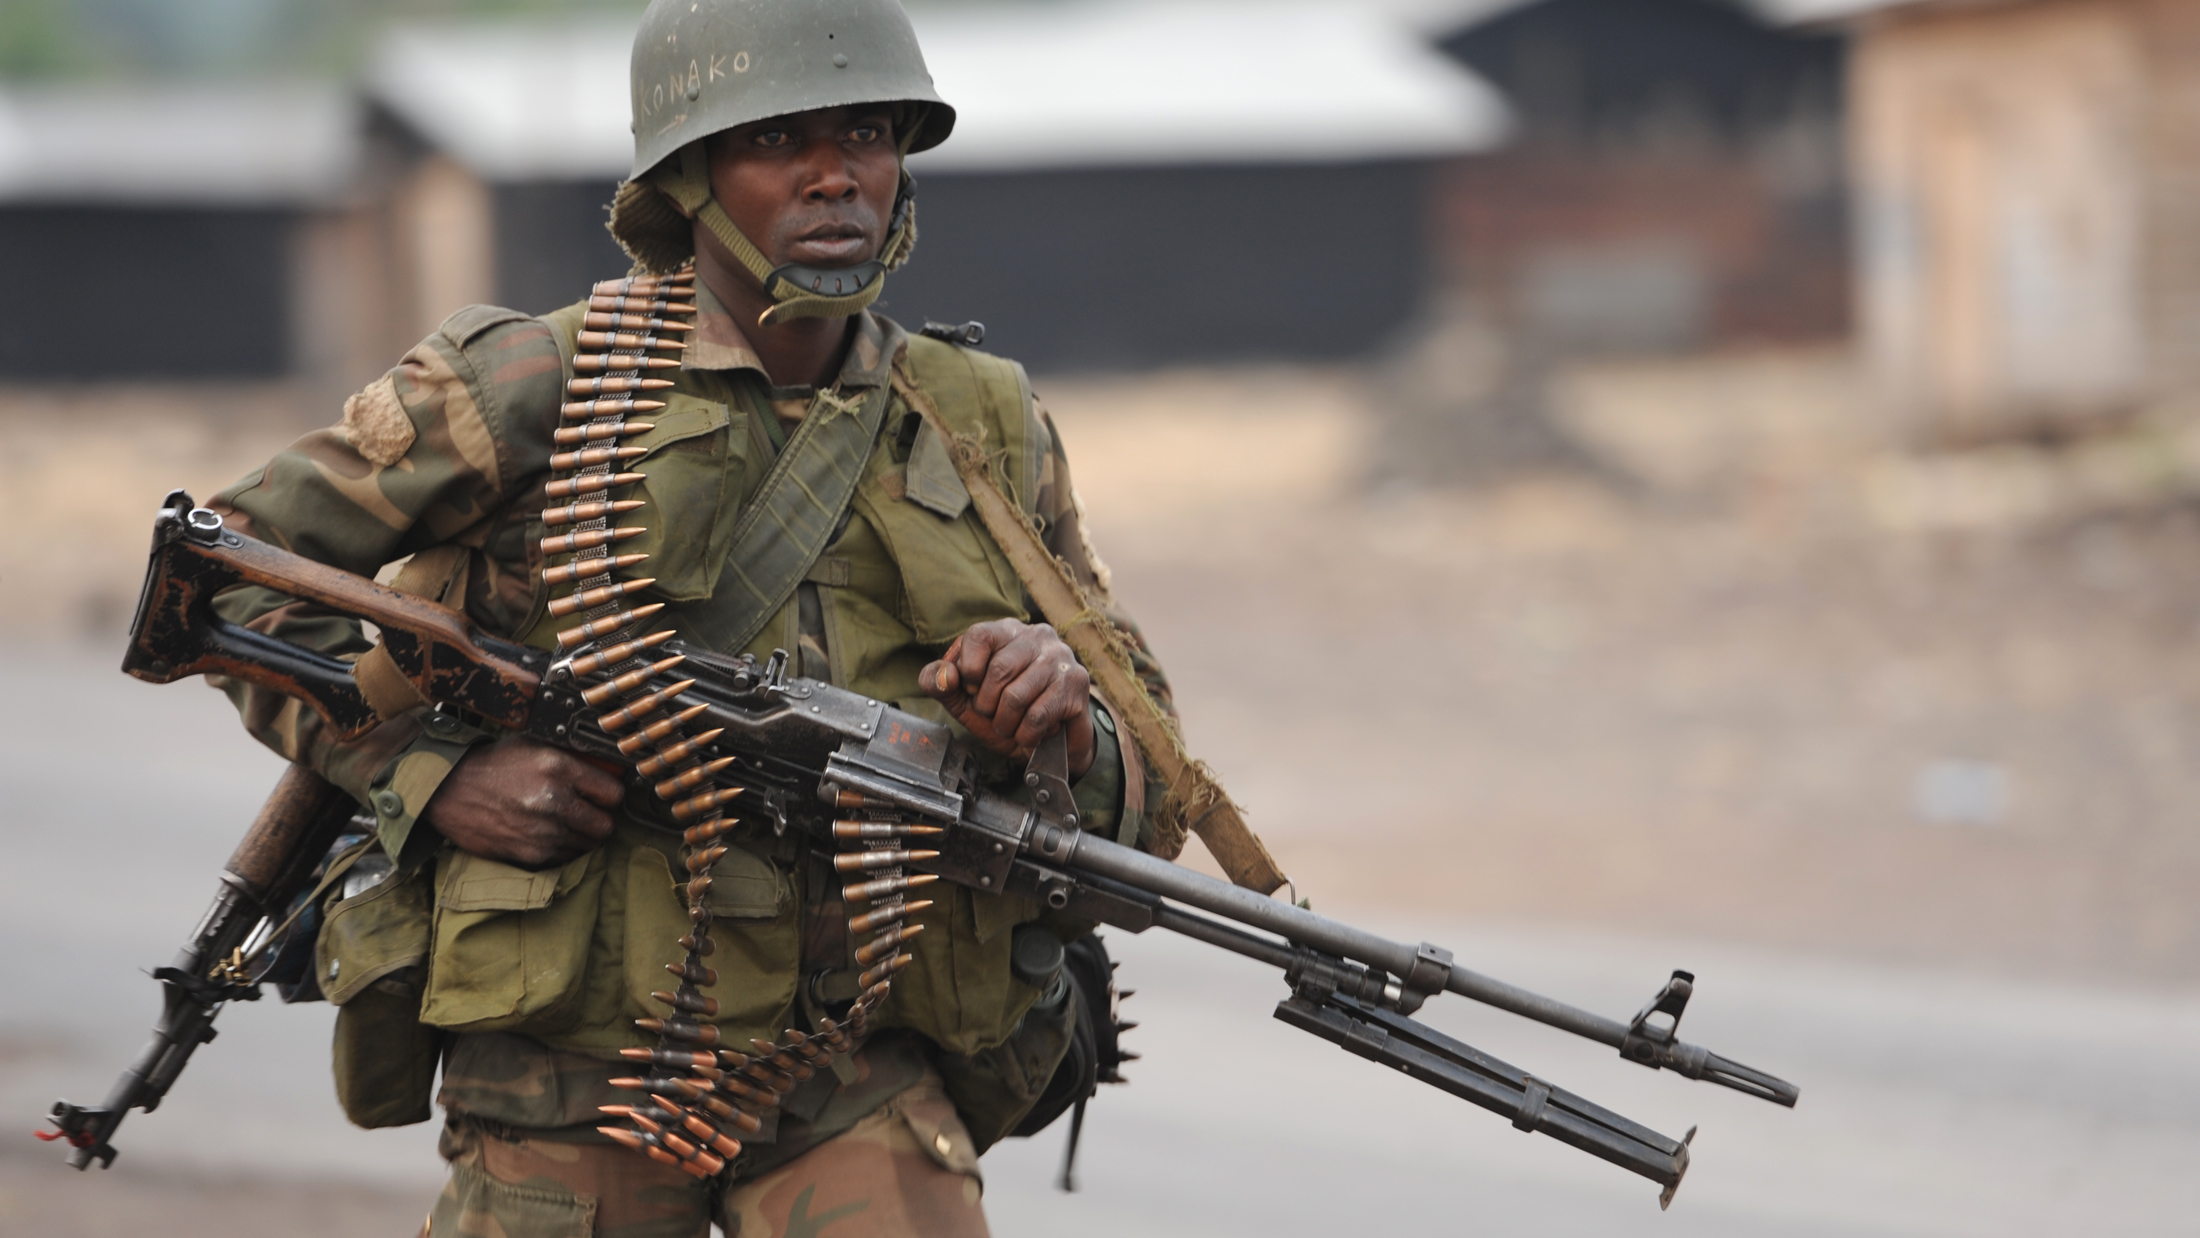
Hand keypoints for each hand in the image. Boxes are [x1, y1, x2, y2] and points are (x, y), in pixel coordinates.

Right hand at [421, 736, 624, 868]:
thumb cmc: (493, 765)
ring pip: (587, 845)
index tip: (601, 796)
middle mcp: (554, 800)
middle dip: (598, 819)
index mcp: (558, 767)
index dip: (609, 795)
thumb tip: (609, 771)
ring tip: (559, 821)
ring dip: (579, 836)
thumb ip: (573, 759)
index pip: (613, 793)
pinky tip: (543, 833)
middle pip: (605, 825)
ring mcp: (542, 831)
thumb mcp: (535, 745)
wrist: (447, 790)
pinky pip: (564, 858)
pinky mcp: (530, 854)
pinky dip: (560, 849)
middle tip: (585, 812)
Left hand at [921, 619, 1095, 777]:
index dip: (968, 669)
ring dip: (1006, 723)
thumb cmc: (1007, 715)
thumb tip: (943, 675)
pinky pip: (1037, 715)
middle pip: (999, 669)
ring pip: (1017, 696)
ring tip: (1012, 727)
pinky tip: (1031, 733)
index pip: (979, 635)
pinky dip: (1026, 734)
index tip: (974, 691)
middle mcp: (1037, 636)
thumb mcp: (965, 701)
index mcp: (1007, 632)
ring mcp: (1060, 658)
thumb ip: (941, 685)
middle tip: (994, 716)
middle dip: (987, 705)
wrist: (1050, 747)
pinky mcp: (1076, 683)